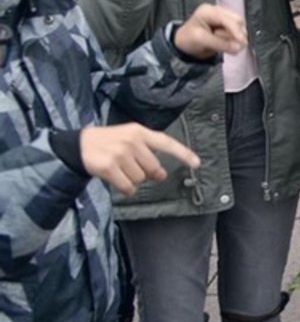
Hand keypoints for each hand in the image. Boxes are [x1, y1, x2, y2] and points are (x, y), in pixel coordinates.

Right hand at [78, 124, 199, 195]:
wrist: (79, 145)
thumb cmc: (109, 142)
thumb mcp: (129, 138)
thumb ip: (147, 152)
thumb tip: (161, 175)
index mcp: (140, 132)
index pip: (167, 143)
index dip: (183, 154)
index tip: (197, 163)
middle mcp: (132, 141)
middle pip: (153, 168)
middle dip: (148, 174)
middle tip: (136, 170)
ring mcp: (119, 154)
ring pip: (140, 179)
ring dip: (134, 181)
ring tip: (122, 171)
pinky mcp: (108, 167)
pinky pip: (128, 187)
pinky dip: (127, 190)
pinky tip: (120, 182)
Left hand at [174, 3, 248, 59]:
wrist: (184, 46)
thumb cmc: (188, 40)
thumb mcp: (201, 40)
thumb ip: (220, 43)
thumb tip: (239, 47)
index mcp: (208, 11)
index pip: (227, 18)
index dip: (236, 30)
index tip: (242, 41)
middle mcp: (218, 12)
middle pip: (238, 21)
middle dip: (236, 34)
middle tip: (234, 46)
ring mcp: (224, 19)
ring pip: (240, 27)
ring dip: (235, 38)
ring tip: (222, 45)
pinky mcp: (228, 26)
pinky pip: (239, 33)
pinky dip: (235, 40)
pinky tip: (227, 45)